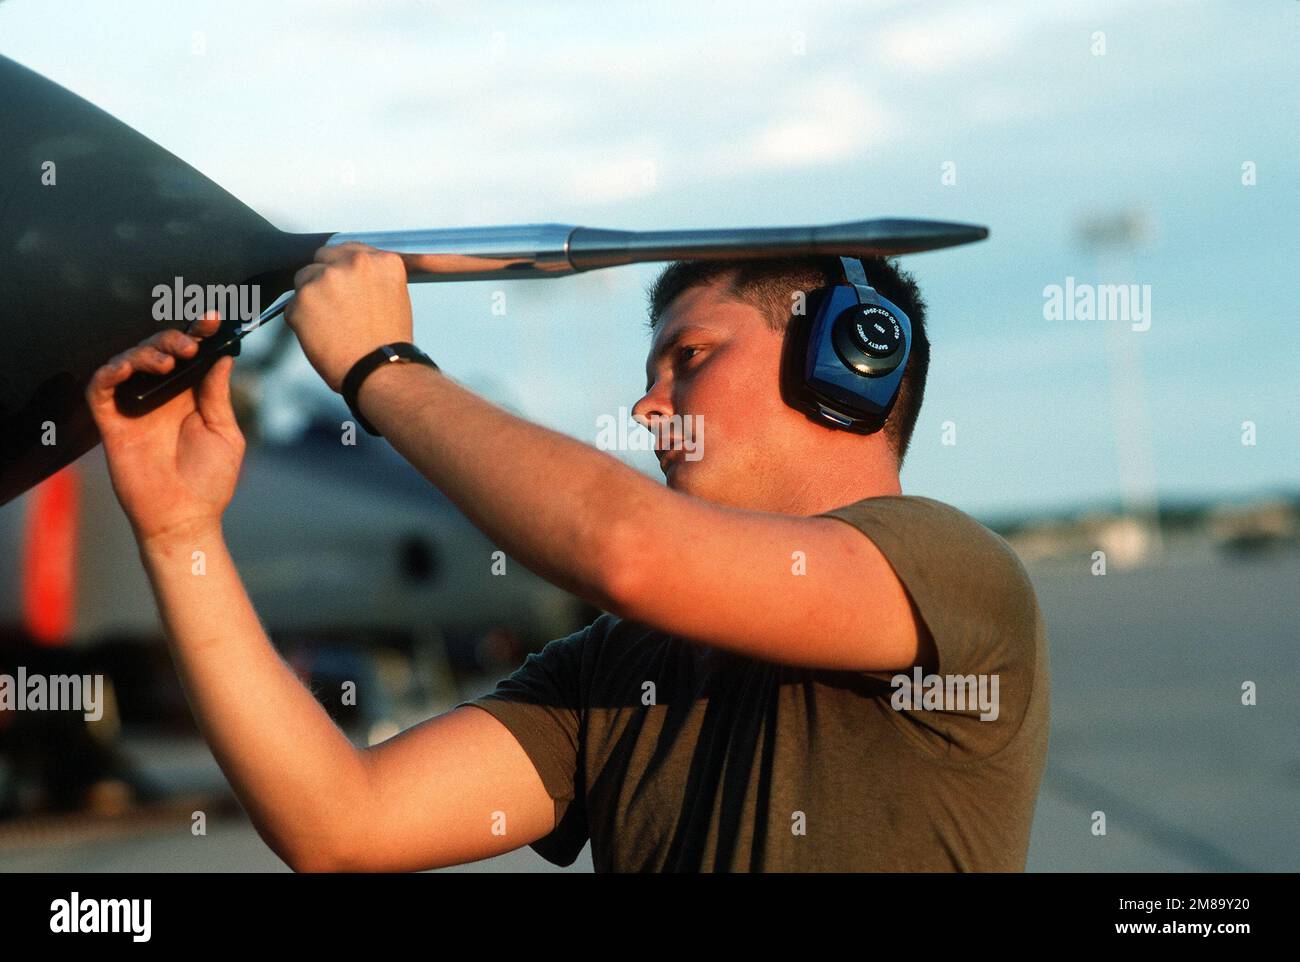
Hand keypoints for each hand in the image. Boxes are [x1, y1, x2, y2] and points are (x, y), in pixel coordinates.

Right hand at [85, 311, 244, 545]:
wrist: (185, 518)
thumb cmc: (209, 480)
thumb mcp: (224, 431)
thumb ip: (217, 393)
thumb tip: (223, 354)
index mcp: (191, 396)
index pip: (192, 355)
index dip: (200, 333)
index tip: (215, 318)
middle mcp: (162, 396)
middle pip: (159, 350)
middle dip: (173, 338)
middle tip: (190, 344)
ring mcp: (135, 408)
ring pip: (129, 361)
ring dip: (147, 351)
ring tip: (168, 359)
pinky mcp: (111, 423)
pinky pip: (101, 388)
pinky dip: (111, 372)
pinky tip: (129, 367)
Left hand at [285, 242, 413, 392]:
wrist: (380, 371)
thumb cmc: (388, 344)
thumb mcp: (394, 298)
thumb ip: (372, 279)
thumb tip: (351, 276)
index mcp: (382, 261)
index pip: (350, 249)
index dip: (343, 267)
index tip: (344, 282)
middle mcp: (354, 263)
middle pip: (323, 257)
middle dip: (324, 276)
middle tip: (334, 306)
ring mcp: (325, 279)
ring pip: (304, 279)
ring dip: (311, 298)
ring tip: (331, 327)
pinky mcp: (302, 299)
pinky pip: (292, 307)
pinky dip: (301, 322)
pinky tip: (321, 337)